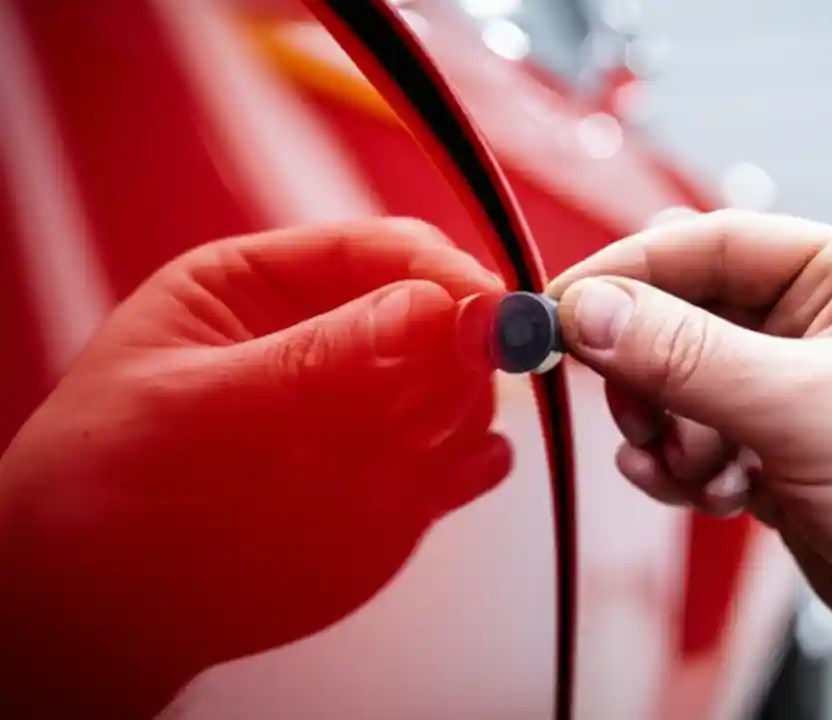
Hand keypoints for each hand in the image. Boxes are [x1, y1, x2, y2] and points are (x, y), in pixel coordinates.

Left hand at [0, 219, 509, 717]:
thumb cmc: (110, 486)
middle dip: (465, 338)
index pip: (377, 252)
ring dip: (468, 405)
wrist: (102, 610)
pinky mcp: (394, 480)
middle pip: (438, 311)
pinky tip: (452, 479)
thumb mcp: (199, 406)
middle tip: (482, 369)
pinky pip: (462, 457)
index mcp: (266, 287)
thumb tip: (433, 307)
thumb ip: (319, 360)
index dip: (438, 271)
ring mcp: (369, 412)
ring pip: (460, 384)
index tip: (485, 307)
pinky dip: (473, 463)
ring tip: (427, 444)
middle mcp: (332, 338)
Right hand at [548, 210, 831, 718]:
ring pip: (678, 388)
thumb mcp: (808, 408)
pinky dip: (683, 471)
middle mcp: (814, 327)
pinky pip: (694, 443)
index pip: (709, 244)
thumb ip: (690, 357)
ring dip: (665, 432)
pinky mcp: (775, 453)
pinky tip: (710, 493)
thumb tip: (597, 312)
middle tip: (632, 410)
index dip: (630, 272)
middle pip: (682, 318)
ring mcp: (791, 394)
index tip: (564, 306)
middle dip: (646, 371)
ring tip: (690, 468)